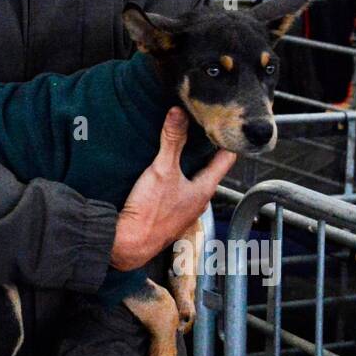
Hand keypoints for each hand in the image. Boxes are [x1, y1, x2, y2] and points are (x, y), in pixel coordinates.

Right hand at [111, 107, 236, 271]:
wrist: (128, 243)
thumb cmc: (150, 212)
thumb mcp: (162, 170)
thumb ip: (171, 141)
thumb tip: (178, 113)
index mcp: (204, 189)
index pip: (225, 160)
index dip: (226, 141)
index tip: (226, 126)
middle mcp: (198, 202)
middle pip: (209, 171)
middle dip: (205, 152)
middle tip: (200, 130)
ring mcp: (184, 211)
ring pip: (192, 183)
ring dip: (188, 167)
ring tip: (180, 149)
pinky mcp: (169, 216)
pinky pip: (178, 193)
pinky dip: (176, 180)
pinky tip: (162, 175)